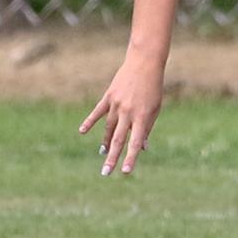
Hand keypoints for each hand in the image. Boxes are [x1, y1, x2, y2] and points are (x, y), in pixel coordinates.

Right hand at [79, 56, 164, 175]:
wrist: (144, 64)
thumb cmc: (153, 89)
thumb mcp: (155, 109)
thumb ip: (147, 128)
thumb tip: (142, 148)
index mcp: (142, 117)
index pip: (135, 143)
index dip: (130, 158)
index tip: (125, 172)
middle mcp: (128, 113)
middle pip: (118, 139)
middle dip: (112, 157)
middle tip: (105, 173)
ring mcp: (116, 104)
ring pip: (108, 128)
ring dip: (105, 142)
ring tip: (103, 155)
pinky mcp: (108, 97)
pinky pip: (97, 112)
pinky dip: (90, 122)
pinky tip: (82, 131)